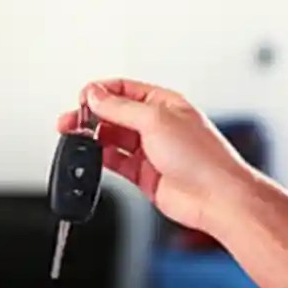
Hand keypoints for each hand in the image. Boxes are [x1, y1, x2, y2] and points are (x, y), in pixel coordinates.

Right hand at [56, 78, 249, 234]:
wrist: (217, 198)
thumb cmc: (203, 158)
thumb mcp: (156, 120)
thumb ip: (121, 107)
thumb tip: (96, 95)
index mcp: (164, 103)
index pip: (124, 89)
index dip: (101, 92)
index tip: (82, 99)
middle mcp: (157, 125)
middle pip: (114, 114)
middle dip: (91, 115)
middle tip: (71, 121)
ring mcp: (151, 150)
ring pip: (112, 138)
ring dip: (93, 137)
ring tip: (75, 138)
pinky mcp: (144, 175)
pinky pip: (116, 162)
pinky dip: (100, 158)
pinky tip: (90, 157)